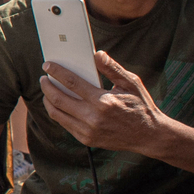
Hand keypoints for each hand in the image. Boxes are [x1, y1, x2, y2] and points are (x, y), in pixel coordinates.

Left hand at [40, 51, 167, 152]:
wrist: (150, 136)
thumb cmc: (140, 106)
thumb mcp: (131, 83)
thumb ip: (112, 68)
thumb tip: (97, 54)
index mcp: (103, 101)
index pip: (71, 83)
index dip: (56, 72)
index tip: (47, 65)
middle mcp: (93, 117)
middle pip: (58, 99)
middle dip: (46, 86)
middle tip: (43, 78)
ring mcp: (89, 131)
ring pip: (57, 114)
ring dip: (48, 101)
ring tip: (47, 91)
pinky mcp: (87, 140)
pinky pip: (65, 124)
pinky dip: (58, 113)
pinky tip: (58, 105)